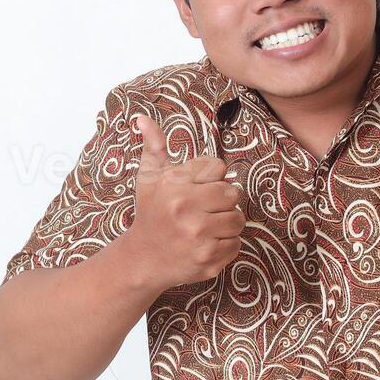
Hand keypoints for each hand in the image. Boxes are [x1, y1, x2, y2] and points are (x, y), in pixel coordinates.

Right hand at [127, 113, 244, 289]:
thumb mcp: (149, 178)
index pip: (219, 168)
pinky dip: (225, 245)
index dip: (211, 179)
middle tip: (204, 210)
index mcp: (175, 186)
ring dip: (226, 224)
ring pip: (237, 220)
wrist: (142, 260)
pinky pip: (236, 245)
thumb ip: (154, 147)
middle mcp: (186, 210)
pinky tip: (206, 244)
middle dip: (221, 202)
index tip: (198, 189)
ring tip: (205, 227)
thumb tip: (142, 118)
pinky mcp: (208, 261)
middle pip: (232, 194)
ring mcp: (198, 238)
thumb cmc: (151, 214)